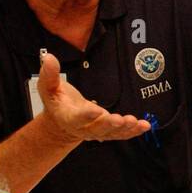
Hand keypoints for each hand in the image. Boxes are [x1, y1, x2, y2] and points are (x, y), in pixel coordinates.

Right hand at [36, 51, 150, 142]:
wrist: (62, 122)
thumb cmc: (57, 102)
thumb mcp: (47, 87)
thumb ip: (49, 74)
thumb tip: (49, 58)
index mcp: (68, 117)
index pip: (77, 117)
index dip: (86, 115)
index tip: (95, 110)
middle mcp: (84, 127)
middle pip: (97, 128)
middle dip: (109, 124)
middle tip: (119, 119)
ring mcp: (97, 130)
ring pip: (112, 133)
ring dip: (125, 128)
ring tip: (134, 122)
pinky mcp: (108, 131)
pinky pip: (121, 134)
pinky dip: (133, 131)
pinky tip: (144, 126)